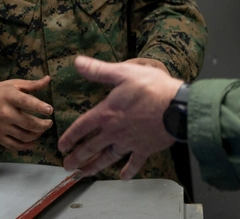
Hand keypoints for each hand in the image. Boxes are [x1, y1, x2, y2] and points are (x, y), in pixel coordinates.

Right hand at [0, 76, 53, 150]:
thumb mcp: (14, 84)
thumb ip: (32, 84)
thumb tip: (48, 79)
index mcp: (10, 97)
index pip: (28, 102)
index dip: (41, 107)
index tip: (50, 110)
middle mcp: (5, 113)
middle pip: (29, 123)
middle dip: (44, 125)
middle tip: (49, 123)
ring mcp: (1, 127)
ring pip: (24, 136)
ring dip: (37, 134)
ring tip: (41, 130)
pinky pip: (15, 145)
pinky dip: (26, 145)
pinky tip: (32, 141)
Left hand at [59, 56, 182, 178]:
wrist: (177, 106)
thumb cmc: (152, 87)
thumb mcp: (124, 73)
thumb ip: (99, 70)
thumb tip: (78, 62)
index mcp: (106, 113)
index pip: (81, 127)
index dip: (69, 137)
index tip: (61, 147)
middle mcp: (114, 132)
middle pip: (90, 148)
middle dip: (77, 158)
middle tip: (67, 166)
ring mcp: (129, 142)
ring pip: (107, 158)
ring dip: (94, 167)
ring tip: (84, 174)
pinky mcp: (144, 149)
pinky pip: (134, 163)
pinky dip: (128, 171)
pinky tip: (123, 177)